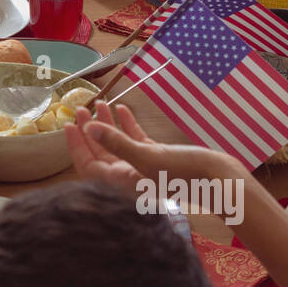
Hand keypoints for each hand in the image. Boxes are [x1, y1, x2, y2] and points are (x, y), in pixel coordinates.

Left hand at [63, 102, 232, 192]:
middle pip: (101, 153)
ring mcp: (143, 169)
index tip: (68, 124)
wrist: (219, 180)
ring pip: (118, 145)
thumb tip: (88, 128)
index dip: (76, 145)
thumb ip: (116, 142)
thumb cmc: (182, 172)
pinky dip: (128, 126)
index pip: (89, 165)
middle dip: (90, 130)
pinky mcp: (158, 160)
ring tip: (99, 102)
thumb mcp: (146, 156)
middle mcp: (128, 178)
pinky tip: (122, 108)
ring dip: (108, 124)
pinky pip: (136, 142)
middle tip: (80, 108)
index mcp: (121, 183)